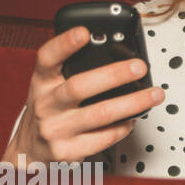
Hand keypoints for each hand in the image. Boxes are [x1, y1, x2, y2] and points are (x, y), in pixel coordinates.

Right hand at [2, 26, 164, 163]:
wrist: (31, 151)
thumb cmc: (50, 113)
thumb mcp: (50, 88)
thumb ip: (71, 72)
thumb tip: (115, 57)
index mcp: (41, 82)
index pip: (47, 58)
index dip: (64, 44)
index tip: (84, 32)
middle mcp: (45, 104)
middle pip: (80, 86)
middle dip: (114, 75)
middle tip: (139, 67)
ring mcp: (56, 129)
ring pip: (100, 113)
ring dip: (132, 103)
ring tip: (153, 94)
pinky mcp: (68, 152)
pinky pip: (104, 138)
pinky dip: (123, 127)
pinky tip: (133, 119)